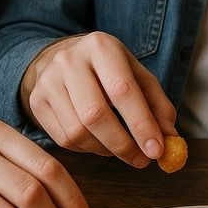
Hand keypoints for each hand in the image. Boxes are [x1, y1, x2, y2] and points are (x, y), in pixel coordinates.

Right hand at [20, 32, 176, 166]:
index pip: (123, 91)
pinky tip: (99, 142)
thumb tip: (171, 140)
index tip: (157, 151)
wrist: (63, 57)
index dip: (141, 124)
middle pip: (95, 115)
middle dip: (123, 144)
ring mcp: (48, 81)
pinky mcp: (36, 101)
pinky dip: (87, 149)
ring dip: (105, 150)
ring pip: (77, 132)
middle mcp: (69, 60)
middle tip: (142, 160)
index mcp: (101, 47)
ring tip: (121, 148)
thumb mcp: (137, 76)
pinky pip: (63, 139)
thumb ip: (157, 105)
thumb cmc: (109, 70)